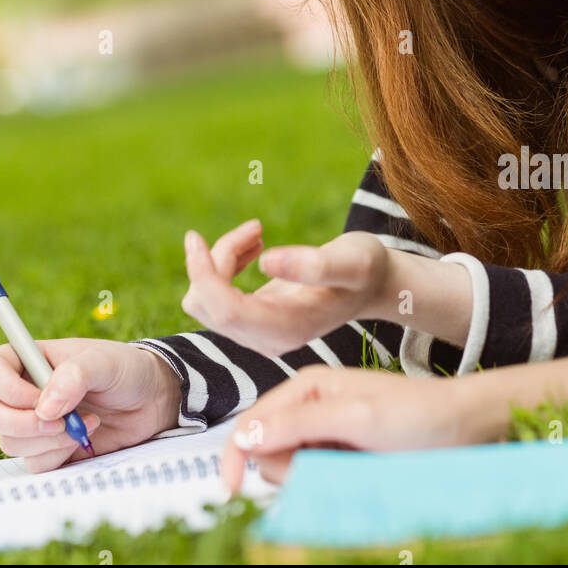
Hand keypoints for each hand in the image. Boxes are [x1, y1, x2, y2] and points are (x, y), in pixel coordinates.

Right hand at [0, 339, 180, 472]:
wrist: (151, 400)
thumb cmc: (125, 369)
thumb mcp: (105, 361)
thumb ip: (74, 376)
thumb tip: (44, 408)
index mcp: (28, 359)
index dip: (2, 388)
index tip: (36, 397)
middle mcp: (22, 391)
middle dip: (18, 422)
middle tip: (57, 422)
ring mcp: (32, 422)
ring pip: (10, 441)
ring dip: (48, 439)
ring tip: (85, 422)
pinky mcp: (47, 449)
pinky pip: (33, 463)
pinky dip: (59, 454)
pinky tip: (86, 437)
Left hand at [181, 221, 396, 355]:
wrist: (373, 284)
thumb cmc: (365, 268)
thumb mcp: (352, 260)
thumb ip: (315, 264)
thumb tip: (267, 261)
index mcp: (288, 329)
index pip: (225, 310)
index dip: (203, 275)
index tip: (195, 237)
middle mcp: (266, 339)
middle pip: (209, 303)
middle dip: (217, 259)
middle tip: (255, 228)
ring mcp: (256, 333)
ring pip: (205, 298)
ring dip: (221, 260)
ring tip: (256, 234)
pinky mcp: (251, 319)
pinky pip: (215, 295)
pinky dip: (224, 265)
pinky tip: (253, 245)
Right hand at [220, 365, 484, 491]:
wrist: (464, 428)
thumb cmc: (417, 414)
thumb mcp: (355, 417)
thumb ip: (297, 424)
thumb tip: (244, 437)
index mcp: (307, 387)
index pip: (251, 423)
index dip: (236, 457)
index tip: (231, 491)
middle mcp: (311, 408)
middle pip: (268, 452)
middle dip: (289, 469)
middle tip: (334, 463)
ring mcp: (326, 433)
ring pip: (291, 470)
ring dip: (312, 478)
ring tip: (353, 465)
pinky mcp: (341, 455)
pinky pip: (316, 479)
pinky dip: (328, 484)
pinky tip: (357, 473)